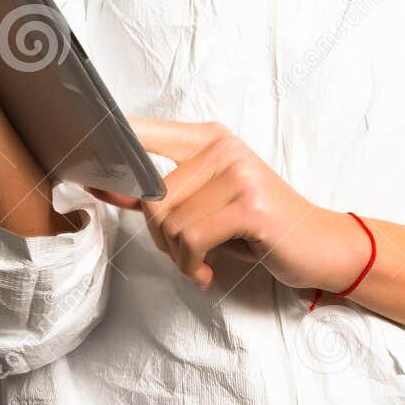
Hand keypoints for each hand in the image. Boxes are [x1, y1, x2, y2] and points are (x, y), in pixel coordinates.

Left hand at [86, 118, 369, 294]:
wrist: (320, 245)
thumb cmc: (258, 227)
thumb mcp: (208, 202)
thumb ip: (161, 192)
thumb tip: (107, 184)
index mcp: (208, 137)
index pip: (141, 132)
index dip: (109, 150)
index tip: (84, 169)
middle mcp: (222, 146)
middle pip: (151, 196)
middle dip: (159, 236)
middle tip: (184, 253)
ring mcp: (237, 172)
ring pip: (168, 221)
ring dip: (177, 255)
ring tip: (199, 261)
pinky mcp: (249, 205)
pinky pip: (191, 238)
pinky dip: (192, 264)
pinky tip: (207, 272)